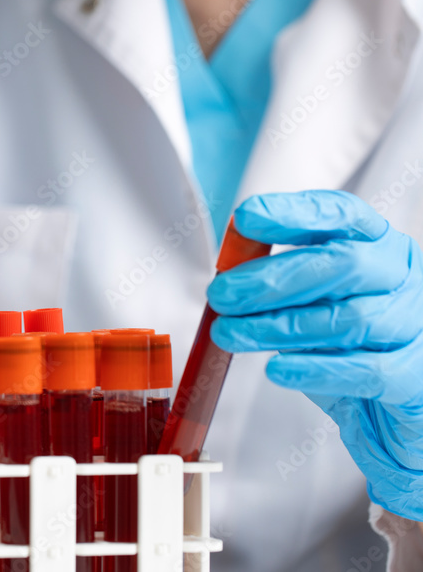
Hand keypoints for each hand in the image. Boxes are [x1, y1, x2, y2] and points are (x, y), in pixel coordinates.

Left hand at [208, 190, 422, 519]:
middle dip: (274, 278)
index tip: (245, 218)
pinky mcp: (414, 376)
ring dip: (279, 327)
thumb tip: (228, 272)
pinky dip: (314, 369)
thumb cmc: (345, 345)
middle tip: (222, 294)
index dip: (294, 213)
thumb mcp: (311, 303)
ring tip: (230, 334)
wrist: (388, 412)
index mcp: (379, 246)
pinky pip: (365, 370)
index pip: (342, 215)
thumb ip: (280, 282)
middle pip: (344, 263)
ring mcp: (415, 324)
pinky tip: (276, 370)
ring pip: (350, 318)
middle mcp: (403, 278)